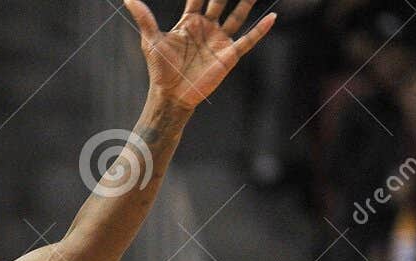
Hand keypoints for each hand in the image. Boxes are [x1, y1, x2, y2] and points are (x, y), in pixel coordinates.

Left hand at [126, 0, 275, 111]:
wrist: (171, 96)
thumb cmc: (159, 69)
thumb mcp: (150, 41)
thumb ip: (144, 18)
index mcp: (190, 21)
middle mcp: (207, 27)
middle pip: (221, 1)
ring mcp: (219, 40)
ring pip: (238, 14)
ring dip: (247, 1)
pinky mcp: (228, 54)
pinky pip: (248, 39)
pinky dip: (260, 29)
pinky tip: (271, 16)